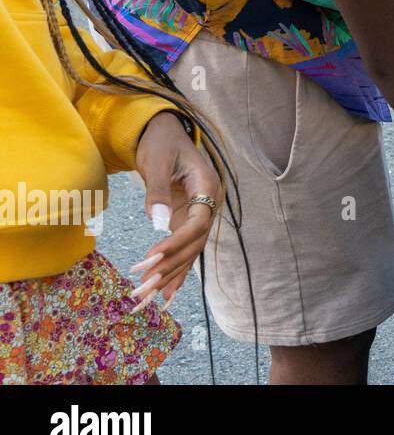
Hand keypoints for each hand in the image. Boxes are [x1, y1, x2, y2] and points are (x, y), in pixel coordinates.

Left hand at [129, 112, 221, 311]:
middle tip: (143, 287)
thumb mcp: (157, 161)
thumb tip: (158, 222)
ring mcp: (200, 215)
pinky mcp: (187, 222)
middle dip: (170, 267)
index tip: (151, 258)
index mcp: (208, 186)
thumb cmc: (161, 143)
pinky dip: (175, 273)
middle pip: (195, 243)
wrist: (164, 135)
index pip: (198, 223)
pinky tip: (164, 296)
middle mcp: (209, 204)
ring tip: (147, 299)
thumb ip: (158, 191)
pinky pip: (184, 250)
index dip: (177, 242)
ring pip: (190, 251)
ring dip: (169, 276)